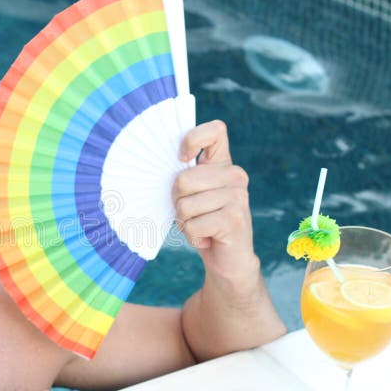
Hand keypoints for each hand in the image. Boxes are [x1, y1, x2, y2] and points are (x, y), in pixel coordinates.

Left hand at [173, 120, 256, 277]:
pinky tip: (206, 239)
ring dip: (185, 222)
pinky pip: (192, 224)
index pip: (215, 130)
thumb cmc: (203, 223)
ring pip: (185, 205)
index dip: (193, 139)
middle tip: (192, 214)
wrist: (229, 260)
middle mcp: (236, 175)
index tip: (182, 158)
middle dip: (177, 203)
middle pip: (182, 179)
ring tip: (201, 227)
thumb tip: (153, 167)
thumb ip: (184, 177)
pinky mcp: (234, 218)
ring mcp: (238, 196)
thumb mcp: (193, 195)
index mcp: (223, 164)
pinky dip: (192, 236)